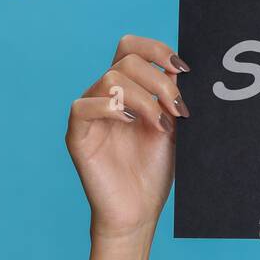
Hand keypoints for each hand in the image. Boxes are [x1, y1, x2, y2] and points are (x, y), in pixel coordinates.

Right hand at [65, 34, 191, 241]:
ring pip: (110, 79)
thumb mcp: (172, 126)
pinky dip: (111, 108)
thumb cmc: (154, 171)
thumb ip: (171, 96)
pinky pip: (83, 107)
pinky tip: (132, 123)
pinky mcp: (78, 136)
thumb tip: (180, 67)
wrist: (140, 211)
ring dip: (143, 98)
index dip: (155, 49)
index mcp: (129, 89)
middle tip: (178, 108)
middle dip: (159, 80)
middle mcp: (106, 96)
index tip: (182, 69)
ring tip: (160, 124)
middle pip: (125, 60)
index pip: (130, 48)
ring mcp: (90, 114)